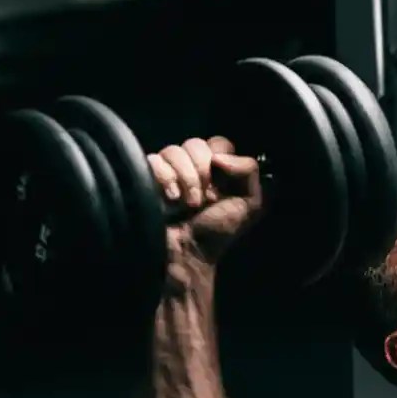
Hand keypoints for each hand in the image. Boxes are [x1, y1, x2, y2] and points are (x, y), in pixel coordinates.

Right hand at [148, 137, 263, 264]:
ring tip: (188, 204)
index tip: (222, 184)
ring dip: (186, 178)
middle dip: (203, 171)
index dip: (221, 158)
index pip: (218, 143)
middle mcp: (192, 167)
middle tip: (205, 198)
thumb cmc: (218, 231)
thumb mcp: (250, 203)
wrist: (189, 254)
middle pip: (195, 143)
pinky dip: (164, 178)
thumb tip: (219, 155)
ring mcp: (168, 173)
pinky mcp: (146, 179)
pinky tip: (171, 199)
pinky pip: (153, 160)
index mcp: (217, 170)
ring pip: (173, 150)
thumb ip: (249, 171)